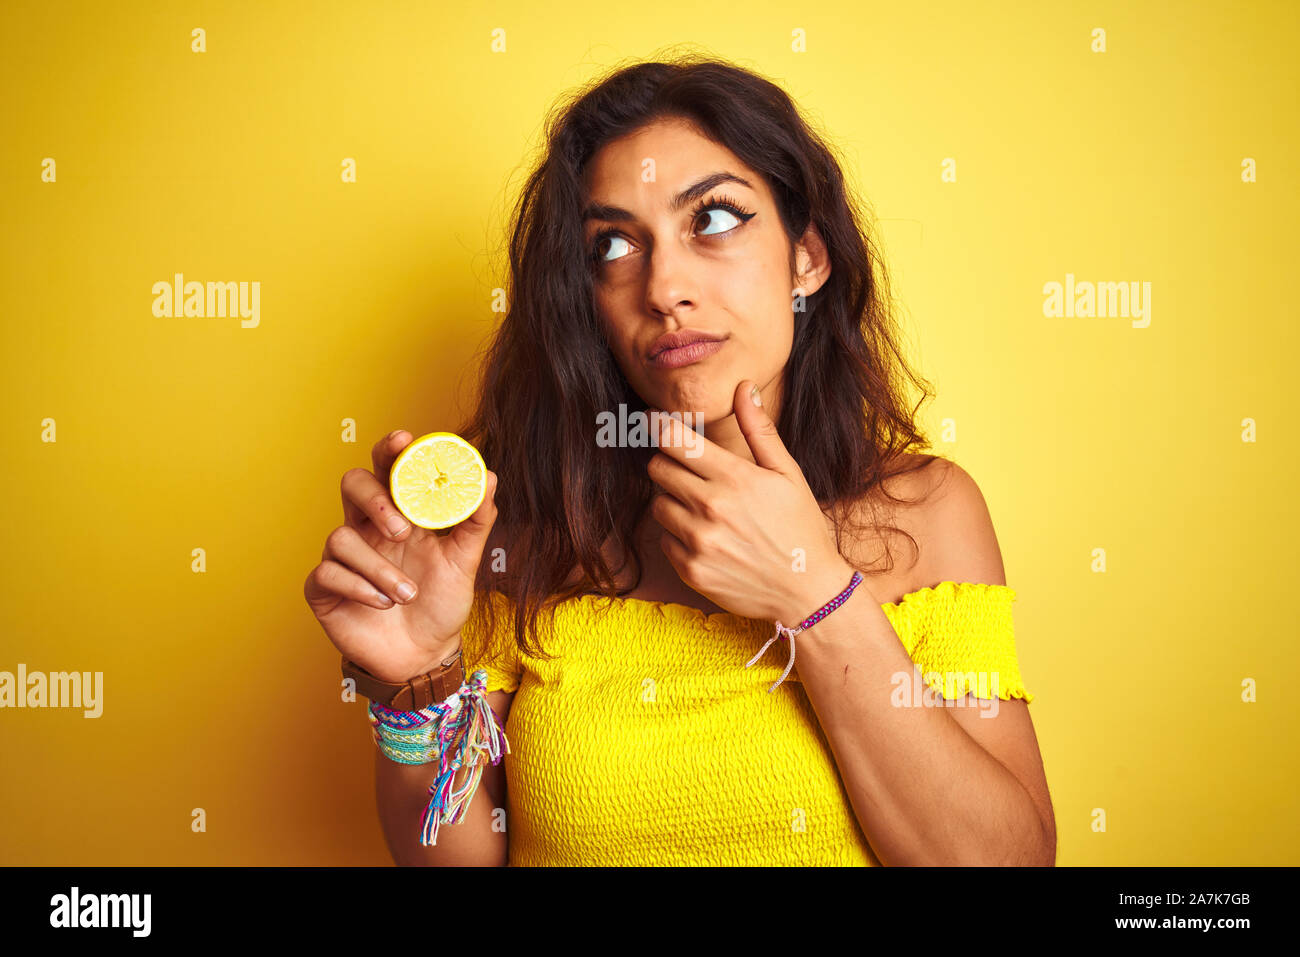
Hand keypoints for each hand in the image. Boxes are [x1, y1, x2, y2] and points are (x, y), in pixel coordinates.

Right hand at [303, 429, 498, 683]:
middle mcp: (367, 528)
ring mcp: (343, 557)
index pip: (388, 468)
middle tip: (400, 528)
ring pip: (340, 536)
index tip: (404, 439)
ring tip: (407, 594)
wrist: (426, 654)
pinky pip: (327, 574)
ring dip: (378, 567)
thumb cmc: (441, 601)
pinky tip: (383, 604)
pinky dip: (358, 588)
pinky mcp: (324, 589)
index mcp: (400, 512)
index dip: (390, 449)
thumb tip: (488, 477)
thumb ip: (476, 520)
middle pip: (352, 484)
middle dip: (374, 499)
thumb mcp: (465, 561)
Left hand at [646, 380, 856, 624]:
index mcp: (734, 478)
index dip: (658, 425)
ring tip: (706, 510)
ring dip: (674, 501)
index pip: (674, 439)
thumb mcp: (788, 474)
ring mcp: (698, 542)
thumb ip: (760, 431)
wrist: (808, 592)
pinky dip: (679, 536)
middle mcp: (710, 508)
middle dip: (669, 464)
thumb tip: (744, 388)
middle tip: (691, 472)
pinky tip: (709, 539)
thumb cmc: (800, 527)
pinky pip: (664, 540)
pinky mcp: (690, 570)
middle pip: (657, 468)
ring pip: (658, 504)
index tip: (654, 420)